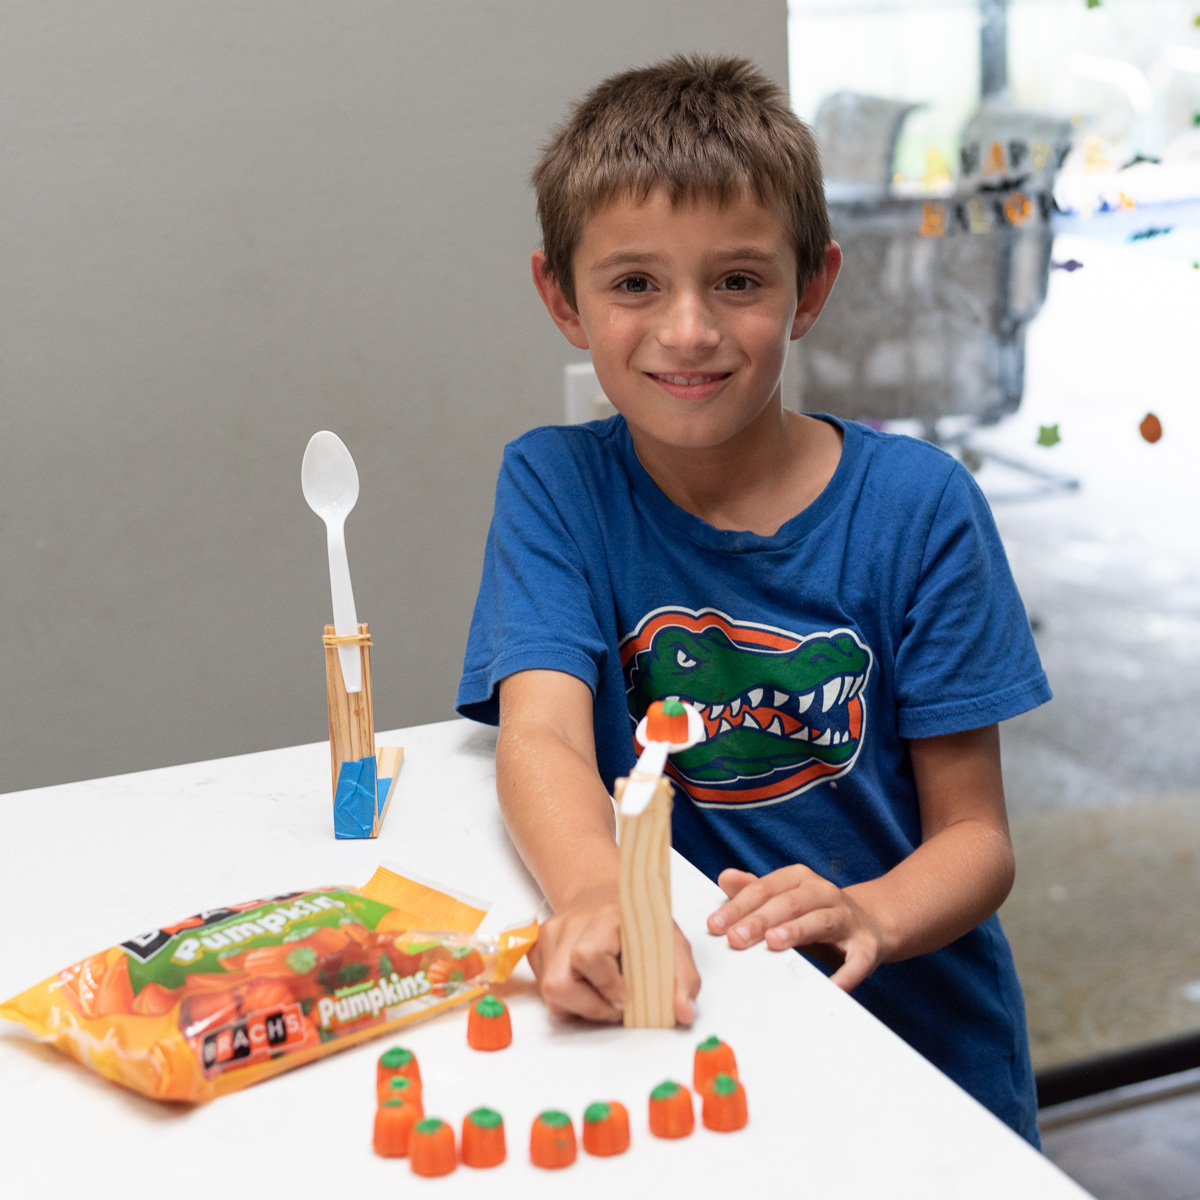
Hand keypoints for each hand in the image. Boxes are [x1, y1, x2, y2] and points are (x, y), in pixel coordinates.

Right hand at [528, 895, 700, 1024]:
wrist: (603, 895)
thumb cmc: (638, 922)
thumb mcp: (671, 941)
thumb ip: (683, 977)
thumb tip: (684, 1013)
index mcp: (607, 916)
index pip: (589, 955)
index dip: (607, 984)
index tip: (627, 998)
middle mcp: (571, 924)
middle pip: (559, 982)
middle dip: (591, 1005)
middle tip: (617, 1004)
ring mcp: (550, 936)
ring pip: (549, 991)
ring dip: (579, 1005)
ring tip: (603, 996)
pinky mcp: (538, 949)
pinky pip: (544, 989)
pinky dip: (569, 998)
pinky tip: (588, 986)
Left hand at [707, 865, 885, 991]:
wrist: (872, 922)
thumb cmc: (816, 913)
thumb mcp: (785, 898)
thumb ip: (755, 891)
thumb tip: (725, 878)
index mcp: (800, 879)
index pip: (765, 888)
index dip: (738, 906)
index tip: (715, 925)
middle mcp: (825, 893)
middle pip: (789, 903)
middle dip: (760, 920)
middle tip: (735, 938)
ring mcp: (848, 918)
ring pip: (820, 921)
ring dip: (797, 930)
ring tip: (773, 942)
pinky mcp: (867, 946)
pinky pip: (857, 960)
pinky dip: (845, 973)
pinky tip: (830, 986)